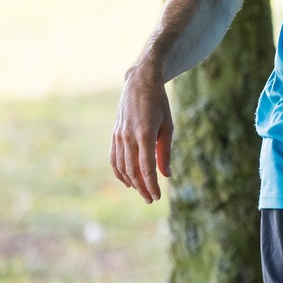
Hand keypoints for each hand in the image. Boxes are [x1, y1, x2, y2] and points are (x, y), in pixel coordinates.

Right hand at [111, 66, 173, 204]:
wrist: (139, 83)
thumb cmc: (158, 104)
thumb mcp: (168, 126)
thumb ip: (165, 152)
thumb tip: (166, 175)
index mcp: (144, 134)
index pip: (146, 168)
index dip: (151, 185)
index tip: (157, 197)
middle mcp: (128, 137)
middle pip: (133, 171)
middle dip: (142, 188)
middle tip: (150, 199)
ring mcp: (118, 136)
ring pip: (121, 167)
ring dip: (131, 182)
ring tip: (141, 192)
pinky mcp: (114, 134)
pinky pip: (114, 158)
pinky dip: (119, 172)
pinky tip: (127, 180)